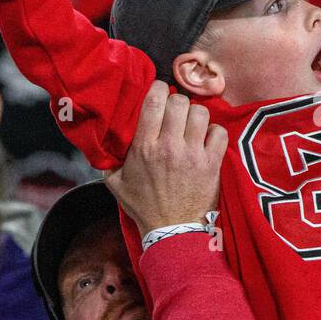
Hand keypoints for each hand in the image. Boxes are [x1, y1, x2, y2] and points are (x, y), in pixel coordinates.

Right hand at [104, 82, 227, 240]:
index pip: (154, 100)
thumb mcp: (115, 183)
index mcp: (144, 147)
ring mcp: (193, 154)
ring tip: (191, 124)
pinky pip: (219, 132)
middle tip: (175, 111)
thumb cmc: (144, 207)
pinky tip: (206, 139)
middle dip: (177, 101)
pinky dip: (214, 132)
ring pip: (201, 112)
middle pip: (179, 101)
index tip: (159, 92)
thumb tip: (101, 140)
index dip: (158, 88)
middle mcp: (169, 146)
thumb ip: (108, 159)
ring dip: (196, 115)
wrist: (172, 231)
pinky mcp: (212, 163)